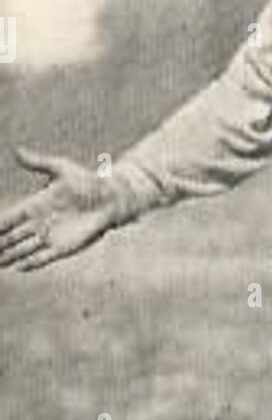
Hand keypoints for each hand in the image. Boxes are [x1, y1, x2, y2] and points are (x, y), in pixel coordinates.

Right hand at [0, 148, 120, 270]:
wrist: (112, 198)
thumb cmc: (88, 180)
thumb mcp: (60, 169)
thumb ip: (37, 163)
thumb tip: (16, 151)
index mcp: (36, 205)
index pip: (9, 219)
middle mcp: (40, 223)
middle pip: (12, 238)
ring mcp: (51, 236)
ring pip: (23, 250)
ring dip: (9, 257)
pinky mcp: (64, 247)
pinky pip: (42, 258)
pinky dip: (29, 263)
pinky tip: (17, 268)